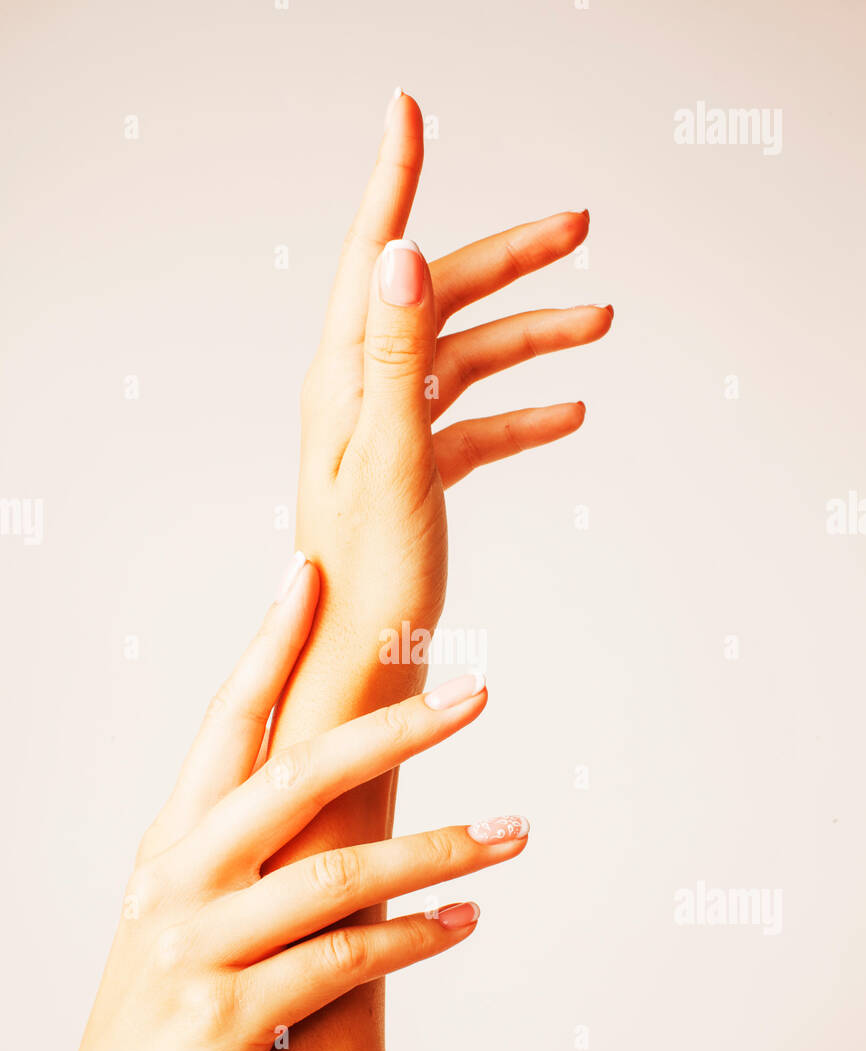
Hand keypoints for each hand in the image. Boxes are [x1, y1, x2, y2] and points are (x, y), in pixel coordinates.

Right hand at [60, 556, 526, 1050]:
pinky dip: (413, 939)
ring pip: (338, 872)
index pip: (226, 722)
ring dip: (440, 849)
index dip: (269, 645)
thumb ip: (242, 845)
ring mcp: (199, 950)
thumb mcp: (188, 914)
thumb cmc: (167, 1012)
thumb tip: (325, 772)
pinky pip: (343, 964)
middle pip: (296, 777)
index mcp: (170, 841)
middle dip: (393, 729)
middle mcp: (178, 880)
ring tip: (516, 831)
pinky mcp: (229, 1022)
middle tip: (477, 694)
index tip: (313, 574)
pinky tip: (467, 925)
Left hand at [293, 89, 611, 703]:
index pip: (372, 256)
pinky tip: (567, 413)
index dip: (395, 178)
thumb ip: (394, 357)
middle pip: (439, 299)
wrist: (360, 659)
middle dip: (509, 259)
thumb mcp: (387, 460)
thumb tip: (400, 251)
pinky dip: (519, 413)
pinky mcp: (416, 473)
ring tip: (602, 321)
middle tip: (579, 226)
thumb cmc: (365, 576)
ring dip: (532, 338)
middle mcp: (361, 394)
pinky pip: (474, 424)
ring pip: (467, 361)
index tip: (409, 110)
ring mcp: (390, 434)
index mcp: (343, 379)